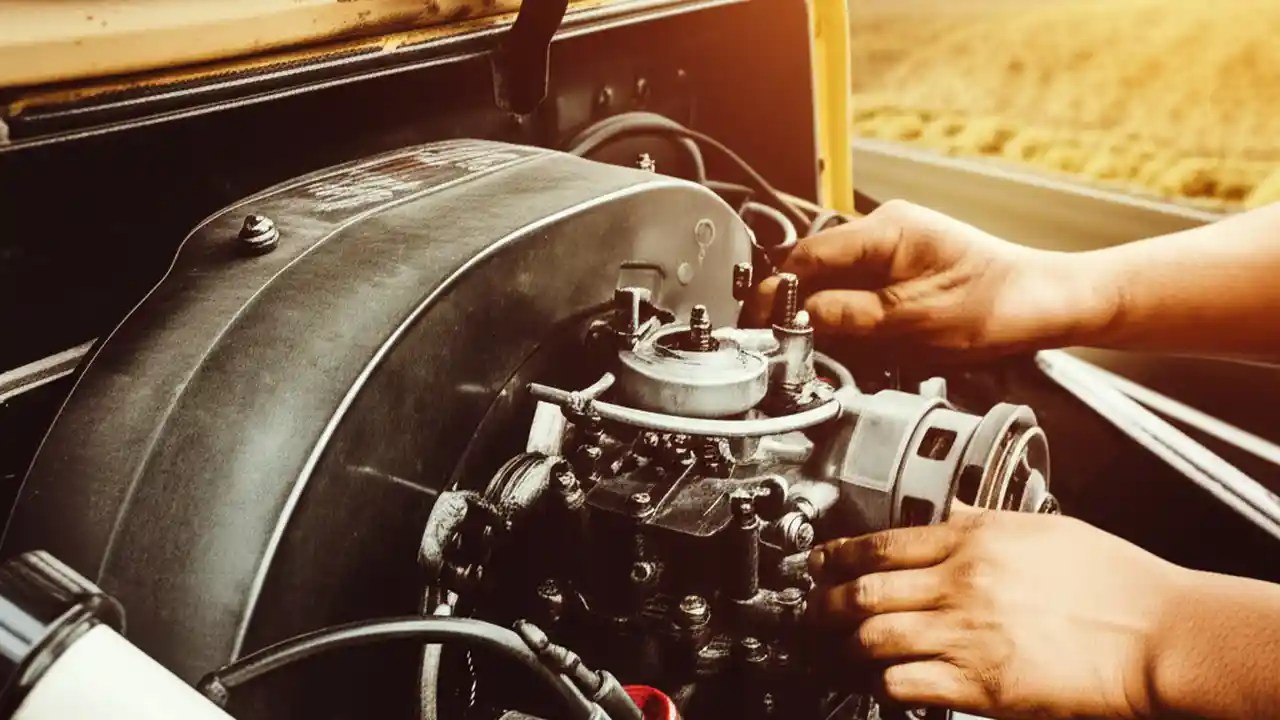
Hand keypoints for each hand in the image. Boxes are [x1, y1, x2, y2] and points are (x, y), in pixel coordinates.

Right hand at [748, 200, 1118, 359]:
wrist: (1049, 306)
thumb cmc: (999, 306)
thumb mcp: (913, 320)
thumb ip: (849, 317)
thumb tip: (796, 317)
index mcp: (886, 229)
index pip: (807, 255)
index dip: (776, 291)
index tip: (759, 323)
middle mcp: (886, 230)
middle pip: (816, 268)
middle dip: (796, 306)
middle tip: (784, 343)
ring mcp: (895, 250)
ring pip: (835, 283)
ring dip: (824, 316)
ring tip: (821, 348)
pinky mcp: (904, 273)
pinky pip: (859, 294)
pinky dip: (849, 320)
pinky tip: (854, 344)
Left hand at [805, 508, 1187, 718]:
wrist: (1157, 633)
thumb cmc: (1115, 582)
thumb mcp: (1042, 529)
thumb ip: (985, 525)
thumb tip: (951, 521)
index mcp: (975, 539)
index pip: (881, 543)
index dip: (837, 554)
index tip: (818, 562)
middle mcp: (961, 583)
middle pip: (864, 590)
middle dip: (825, 603)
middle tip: (810, 611)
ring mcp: (966, 634)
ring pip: (873, 638)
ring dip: (844, 646)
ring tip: (833, 651)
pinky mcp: (980, 684)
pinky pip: (904, 684)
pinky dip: (883, 684)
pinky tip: (878, 683)